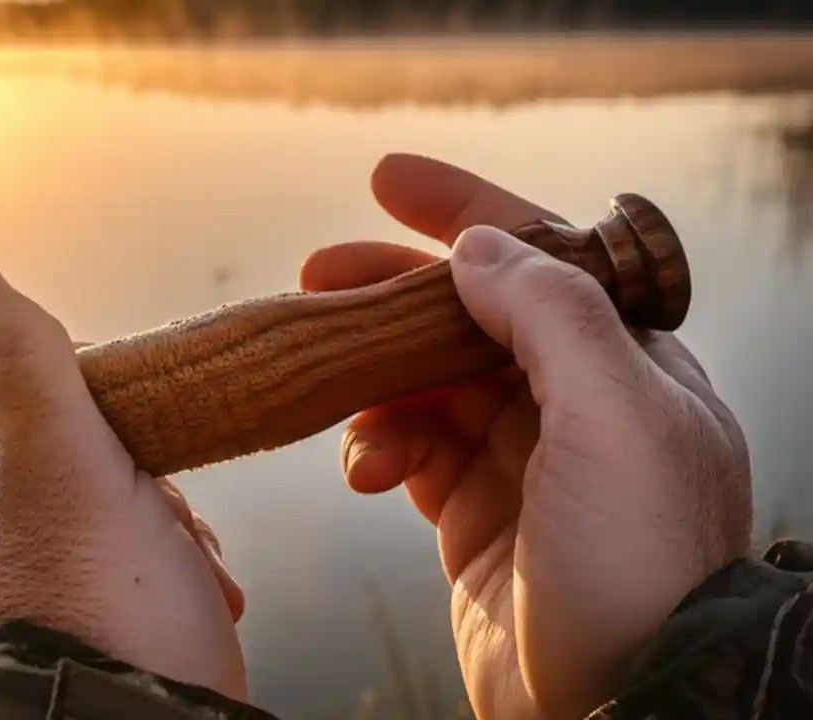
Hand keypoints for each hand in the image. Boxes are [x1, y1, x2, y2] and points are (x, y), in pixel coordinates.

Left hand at [0, 254, 246, 705]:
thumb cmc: (104, 628)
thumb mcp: (59, 469)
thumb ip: (11, 365)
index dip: (12, 390)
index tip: (80, 397)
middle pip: (28, 465)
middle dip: (107, 464)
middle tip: (153, 491)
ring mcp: (19, 618)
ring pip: (85, 517)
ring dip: (148, 515)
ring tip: (187, 552)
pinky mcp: (81, 644)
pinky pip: (117, 574)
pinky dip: (161, 566)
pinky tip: (200, 585)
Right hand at [301, 155, 752, 718]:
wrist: (621, 703)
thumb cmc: (640, 562)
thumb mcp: (614, 417)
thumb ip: (550, 314)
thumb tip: (479, 247)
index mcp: (624, 364)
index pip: (541, 259)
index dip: (465, 212)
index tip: (388, 179)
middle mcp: (573, 405)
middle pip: (466, 317)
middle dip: (392, 290)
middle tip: (317, 273)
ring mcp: (520, 462)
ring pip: (426, 384)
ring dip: (374, 380)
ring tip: (333, 394)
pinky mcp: (473, 517)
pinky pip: (410, 452)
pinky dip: (377, 447)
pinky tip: (365, 467)